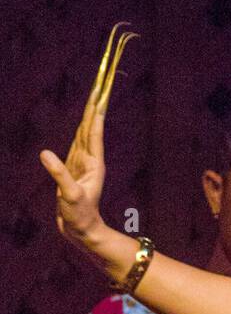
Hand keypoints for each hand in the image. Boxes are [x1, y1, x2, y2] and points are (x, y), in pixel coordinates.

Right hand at [38, 24, 136, 247]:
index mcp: (93, 161)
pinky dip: (81, 130)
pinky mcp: (74, 169)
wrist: (82, 232)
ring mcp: (83, 163)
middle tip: (102, 81)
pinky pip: (77, 144)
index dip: (96, 109)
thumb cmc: (79, 216)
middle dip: (96, 103)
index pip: (94, 129)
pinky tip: (83, 124)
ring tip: (97, 95)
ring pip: (86, 132)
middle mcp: (90, 159)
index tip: (102, 90)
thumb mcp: (68, 195)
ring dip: (90, 113)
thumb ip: (58, 174)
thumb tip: (46, 154)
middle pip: (92, 125)